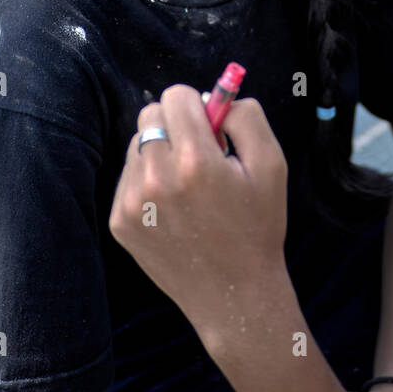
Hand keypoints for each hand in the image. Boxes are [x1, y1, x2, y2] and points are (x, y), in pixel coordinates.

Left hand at [109, 85, 288, 335]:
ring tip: (187, 183)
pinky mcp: (119, 222)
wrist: (233, 295)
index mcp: (196, 162)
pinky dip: (148, 180)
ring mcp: (132, 203)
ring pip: (138, 144)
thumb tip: (216, 97)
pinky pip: (128, 176)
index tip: (210, 122)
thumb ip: (246, 117)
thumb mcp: (273, 165)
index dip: (198, 104)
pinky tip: (173, 206)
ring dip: (160, 150)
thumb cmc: (258, 227)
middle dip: (176, 122)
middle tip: (199, 149)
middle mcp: (157, 179)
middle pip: (150, 114)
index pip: (176, 96)